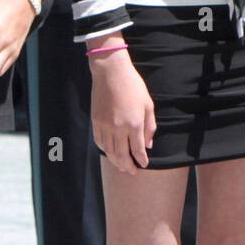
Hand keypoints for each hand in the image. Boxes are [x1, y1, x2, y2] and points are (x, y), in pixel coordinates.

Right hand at [89, 40, 154, 171]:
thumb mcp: (148, 104)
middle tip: (132, 172)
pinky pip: (99, 142)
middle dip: (128, 166)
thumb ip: (149, 126)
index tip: (144, 165)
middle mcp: (118, 128)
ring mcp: (105, 126)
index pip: (138, 149)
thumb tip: (148, 145)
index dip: (141, 160)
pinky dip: (105, 150)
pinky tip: (110, 153)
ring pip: (109, 151)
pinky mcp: (95, 122)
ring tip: (122, 166)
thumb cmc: (133, 86)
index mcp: (134, 123)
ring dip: (116, 161)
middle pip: (122, 155)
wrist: (110, 73)